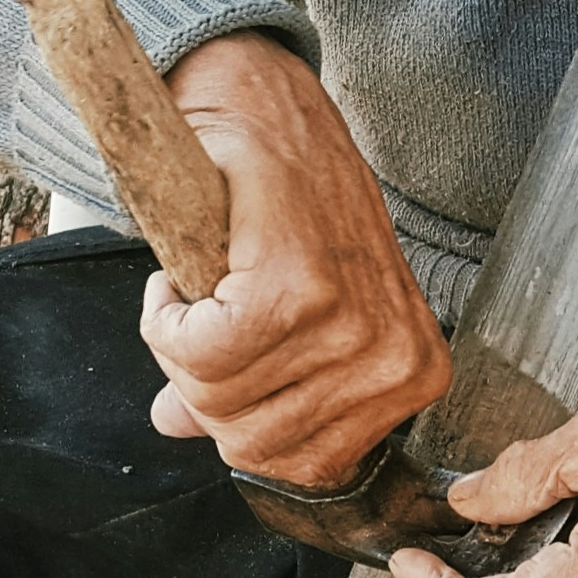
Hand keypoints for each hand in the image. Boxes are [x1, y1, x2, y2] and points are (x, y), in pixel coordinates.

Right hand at [138, 32, 448, 485]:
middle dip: (201, 386)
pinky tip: (185, 275)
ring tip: (200, 285)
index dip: (236, 420)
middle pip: (251, 445)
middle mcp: (397, 363)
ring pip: (218, 400)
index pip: (299, 470)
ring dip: (178, 344)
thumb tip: (178, 425)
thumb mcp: (289, 308)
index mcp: (412, 377)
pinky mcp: (298, 291)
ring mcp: (353, 330)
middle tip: (202, 314)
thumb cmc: (286, 203)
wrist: (267, 108)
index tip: (226, 354)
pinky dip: (165, 319)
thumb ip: (245, 385)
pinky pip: (198, 355)